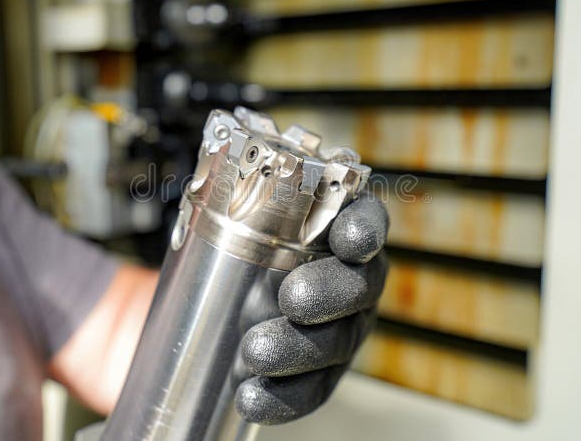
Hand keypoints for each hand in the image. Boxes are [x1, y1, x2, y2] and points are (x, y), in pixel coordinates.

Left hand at [235, 193, 388, 423]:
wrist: (234, 304)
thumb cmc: (249, 248)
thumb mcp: (246, 221)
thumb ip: (245, 203)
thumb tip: (214, 183)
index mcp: (340, 229)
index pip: (366, 220)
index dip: (363, 228)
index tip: (348, 241)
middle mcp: (355, 276)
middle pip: (360, 284)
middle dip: (329, 292)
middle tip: (293, 299)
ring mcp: (347, 327)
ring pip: (337, 341)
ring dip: (297, 348)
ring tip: (255, 352)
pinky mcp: (328, 371)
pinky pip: (315, 388)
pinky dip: (284, 396)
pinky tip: (251, 397)